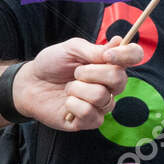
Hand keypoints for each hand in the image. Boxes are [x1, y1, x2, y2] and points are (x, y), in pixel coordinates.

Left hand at [13, 36, 142, 131]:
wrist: (30, 83)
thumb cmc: (52, 64)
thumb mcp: (71, 49)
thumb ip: (94, 49)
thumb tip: (119, 42)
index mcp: (109, 63)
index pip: (134, 56)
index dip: (127, 55)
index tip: (108, 55)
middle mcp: (110, 85)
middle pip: (120, 80)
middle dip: (92, 73)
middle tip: (76, 72)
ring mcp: (102, 104)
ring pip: (102, 97)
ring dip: (78, 89)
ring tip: (68, 87)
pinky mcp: (90, 121)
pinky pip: (90, 114)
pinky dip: (73, 104)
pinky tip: (66, 102)